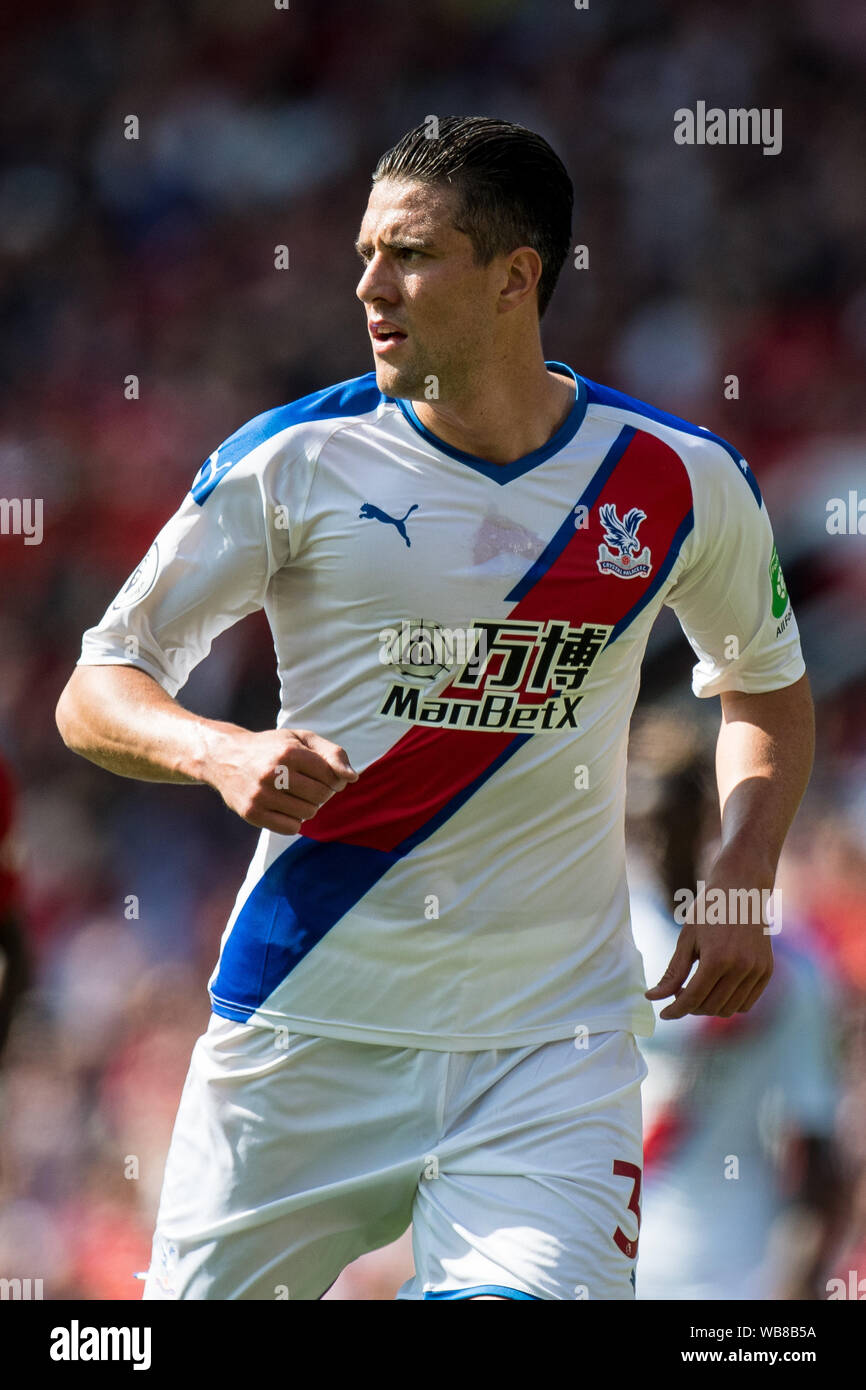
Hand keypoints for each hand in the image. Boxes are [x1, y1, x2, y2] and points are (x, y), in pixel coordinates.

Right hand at [205, 726, 357, 834]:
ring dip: (308, 806)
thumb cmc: (271, 748)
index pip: (331, 775)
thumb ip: (332, 753)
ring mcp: (261, 795)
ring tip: (294, 794)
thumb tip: (352, 778)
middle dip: (323, 793)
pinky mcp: (252, 813)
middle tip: (309, 785)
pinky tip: (284, 806)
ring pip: (308, 813)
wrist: (224, 757)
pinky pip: (291, 828)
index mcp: (288, 752)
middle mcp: (273, 773)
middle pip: (321, 796)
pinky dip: (294, 820)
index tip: (323, 775)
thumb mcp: (300, 739)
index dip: (334, 778)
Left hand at [644, 858, 774, 1019]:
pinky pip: (746, 1002)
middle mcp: (741, 967)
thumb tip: (652, 997)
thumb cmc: (709, 910)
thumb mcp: (686, 939)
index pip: (693, 998)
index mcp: (717, 959)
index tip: (664, 1015)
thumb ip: (673, 973)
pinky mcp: (767, 971)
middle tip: (680, 993)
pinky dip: (730, 1003)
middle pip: (711, 1007)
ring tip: (697, 990)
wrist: (742, 889)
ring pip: (730, 1009)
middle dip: (691, 1007)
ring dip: (710, 1007)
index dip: (676, 1010)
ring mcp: (757, 970)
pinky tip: (716, 989)